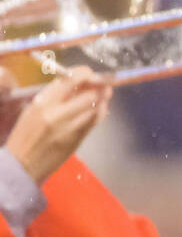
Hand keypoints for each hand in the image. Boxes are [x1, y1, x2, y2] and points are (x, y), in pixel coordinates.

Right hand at [4, 66, 112, 184]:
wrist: (22, 163)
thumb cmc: (26, 133)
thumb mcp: (34, 109)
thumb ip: (55, 96)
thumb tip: (79, 82)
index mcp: (42, 102)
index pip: (70, 80)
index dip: (84, 73)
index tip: (89, 73)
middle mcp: (57, 113)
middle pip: (89, 94)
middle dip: (99, 87)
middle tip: (102, 84)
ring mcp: (70, 128)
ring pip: (96, 108)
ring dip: (102, 99)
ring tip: (103, 95)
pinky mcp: (78, 139)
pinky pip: (95, 121)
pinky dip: (100, 112)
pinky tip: (100, 109)